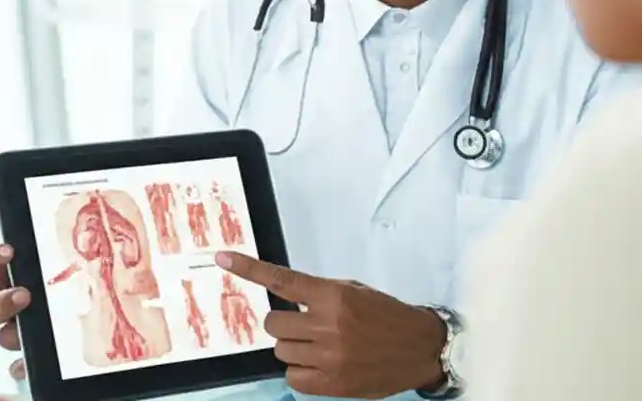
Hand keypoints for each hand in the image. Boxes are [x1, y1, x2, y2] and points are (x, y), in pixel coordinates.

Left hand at [217, 251, 445, 399]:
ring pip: (281, 351)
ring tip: (320, 346)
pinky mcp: (332, 384)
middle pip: (274, 324)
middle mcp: (328, 325)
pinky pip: (292, 377)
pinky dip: (300, 371)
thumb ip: (318, 294)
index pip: (281, 280)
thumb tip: (282, 296)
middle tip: (304, 325)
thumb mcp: (354, 291)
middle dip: (284, 324)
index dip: (248, 268)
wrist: (419, 347)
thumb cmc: (386, 315)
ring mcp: (330, 357)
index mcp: (334, 296)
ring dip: (294, 348)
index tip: (223, 258)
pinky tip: (320, 365)